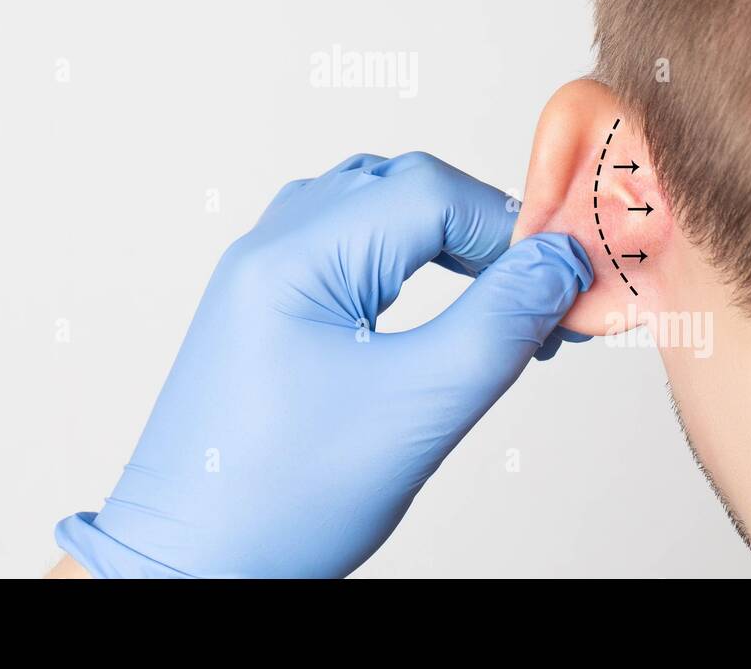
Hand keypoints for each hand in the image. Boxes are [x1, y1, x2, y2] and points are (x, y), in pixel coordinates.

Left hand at [55, 151, 592, 576]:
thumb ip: (498, 327)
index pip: (428, 192)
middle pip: (400, 187)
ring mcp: (260, 272)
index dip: (507, 227)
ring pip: (371, 207)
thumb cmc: (282, 500)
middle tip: (537, 294)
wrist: (187, 562)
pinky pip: (343, 243)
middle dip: (480, 230)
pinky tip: (431, 302)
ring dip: (442, 238)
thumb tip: (560, 264)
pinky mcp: (264, 305)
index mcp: (294, 257)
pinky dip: (403, 258)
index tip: (563, 284)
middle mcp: (269, 246)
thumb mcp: (415, 411)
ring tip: (494, 297)